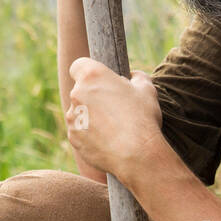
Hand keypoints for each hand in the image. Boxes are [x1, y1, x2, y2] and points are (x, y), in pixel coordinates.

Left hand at [66, 58, 162, 182]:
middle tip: (115, 107)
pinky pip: (80, 132)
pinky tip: (109, 140)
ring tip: (114, 127)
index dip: (88, 72)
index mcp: (92, 76)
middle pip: (81, 91)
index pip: (78, 65)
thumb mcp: (147, 90)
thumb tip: (133, 76)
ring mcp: (73, 117)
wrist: (136, 155)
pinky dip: (90, 134)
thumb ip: (137, 77)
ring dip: (91, 116)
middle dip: (93, 96)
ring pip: (79, 112)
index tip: (100, 81)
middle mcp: (77, 94)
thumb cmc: (142, 118)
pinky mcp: (73, 138)